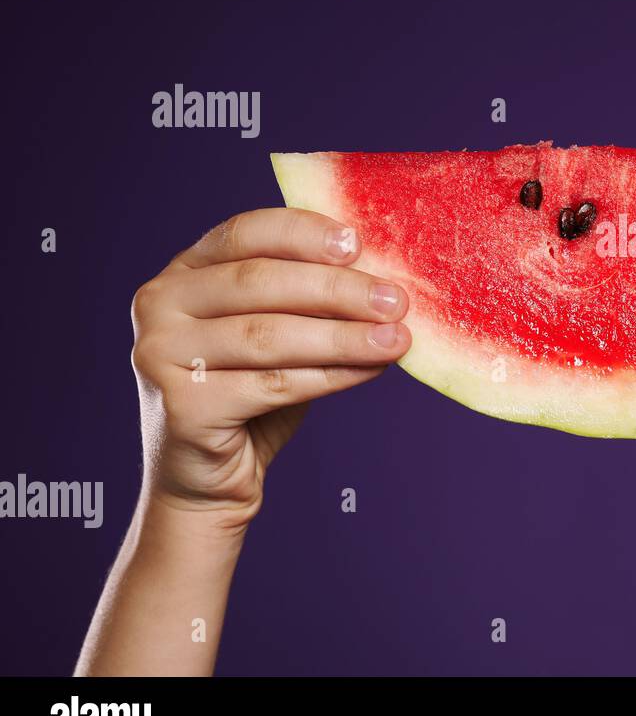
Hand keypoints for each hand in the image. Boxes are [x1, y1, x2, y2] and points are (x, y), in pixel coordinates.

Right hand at [129, 208, 410, 531]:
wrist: (207, 481)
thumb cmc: (250, 395)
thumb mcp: (276, 334)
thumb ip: (307, 301)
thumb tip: (381, 278)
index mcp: (182, 273)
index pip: (244, 234)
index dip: (303, 233)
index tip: (358, 243)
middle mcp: (159, 305)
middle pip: (260, 282)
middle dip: (338, 289)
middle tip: (396, 300)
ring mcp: (161, 355)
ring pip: (269, 336)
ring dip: (343, 335)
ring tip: (396, 338)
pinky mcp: (182, 405)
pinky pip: (273, 384)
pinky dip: (331, 375)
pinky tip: (371, 369)